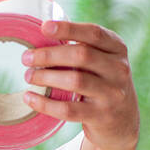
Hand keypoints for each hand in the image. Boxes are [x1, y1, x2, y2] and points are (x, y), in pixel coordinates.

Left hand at [21, 20, 139, 149]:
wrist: (122, 121)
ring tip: (28, 76)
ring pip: (75, 80)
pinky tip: (29, 97)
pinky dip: (45, 103)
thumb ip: (82, 48)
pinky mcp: (101, 116)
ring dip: (46, 77)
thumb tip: (41, 37)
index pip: (94, 33)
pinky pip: (68, 109)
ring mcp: (112, 94)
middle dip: (49, 55)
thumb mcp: (102, 61)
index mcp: (117, 49)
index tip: (44, 27)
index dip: (68, 29)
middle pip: (81, 55)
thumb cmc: (102, 82)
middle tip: (26, 58)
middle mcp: (119, 69)